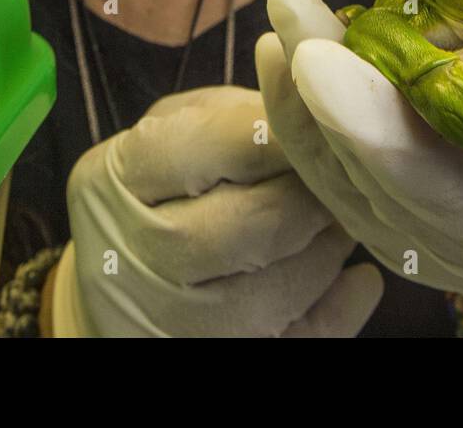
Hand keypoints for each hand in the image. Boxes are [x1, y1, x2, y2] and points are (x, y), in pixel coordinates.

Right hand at [50, 85, 383, 336]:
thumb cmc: (156, 189)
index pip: (211, 145)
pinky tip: (352, 273)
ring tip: (340, 212)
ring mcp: (178, 322)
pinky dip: (343, 301)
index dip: (284, 126)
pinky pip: (306, 337)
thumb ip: (232, 113)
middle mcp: (140, 257)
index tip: (323, 110)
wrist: (111, 291)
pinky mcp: (222, 357)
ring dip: (332, 242)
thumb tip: (313, 104)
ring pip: (288, 284)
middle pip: (259, 222)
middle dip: (316, 190)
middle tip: (344, 168)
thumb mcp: (168, 129)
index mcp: (120, 177)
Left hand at [257, 0, 462, 316]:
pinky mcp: (380, 226)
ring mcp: (432, 242)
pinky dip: (294, 123)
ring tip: (284, 21)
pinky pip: (325, 183)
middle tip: (313, 42)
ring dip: (309, 104)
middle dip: (369, 119)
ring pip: (358, 182)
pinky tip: (271, 56)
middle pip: (435, 190)